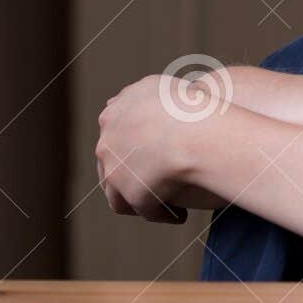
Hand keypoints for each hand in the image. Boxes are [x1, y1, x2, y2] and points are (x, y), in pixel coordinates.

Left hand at [95, 76, 196, 223]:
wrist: (195, 130)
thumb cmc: (189, 105)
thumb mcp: (160, 87)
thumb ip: (144, 95)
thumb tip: (140, 100)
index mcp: (112, 115)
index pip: (114, 136)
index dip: (133, 146)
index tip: (153, 154)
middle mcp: (107, 142)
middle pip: (112, 165)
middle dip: (132, 174)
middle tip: (159, 181)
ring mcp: (116, 170)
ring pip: (119, 194)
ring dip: (142, 200)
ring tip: (168, 205)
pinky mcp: (131, 194)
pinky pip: (142, 210)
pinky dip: (160, 214)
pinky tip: (178, 215)